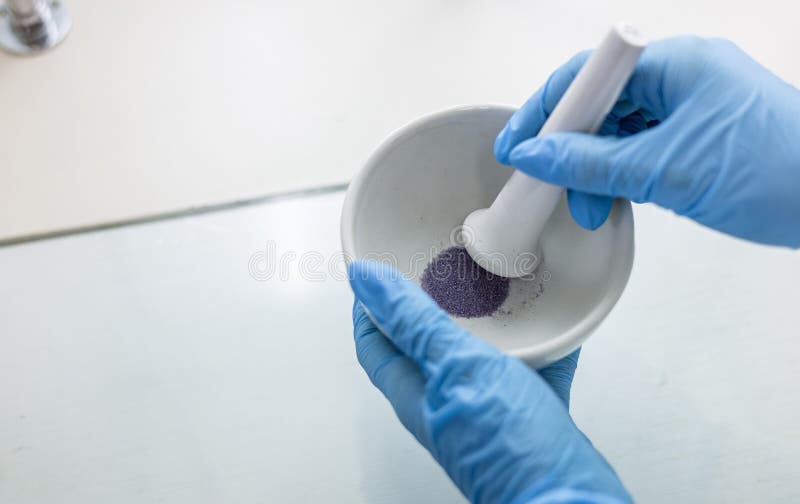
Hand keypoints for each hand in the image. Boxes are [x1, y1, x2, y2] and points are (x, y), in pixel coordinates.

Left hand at [348, 260, 630, 503]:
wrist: (568, 495)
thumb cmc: (507, 445)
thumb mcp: (454, 366)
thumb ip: (412, 322)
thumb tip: (367, 283)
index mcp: (415, 390)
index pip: (375, 341)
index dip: (370, 304)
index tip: (378, 272)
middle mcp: (446, 397)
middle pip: (426, 342)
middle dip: (430, 301)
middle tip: (440, 267)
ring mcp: (486, 404)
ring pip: (481, 350)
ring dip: (487, 319)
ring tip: (498, 286)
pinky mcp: (526, 410)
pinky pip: (530, 365)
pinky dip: (540, 342)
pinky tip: (554, 324)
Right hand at [495, 36, 799, 247]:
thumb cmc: (780, 172)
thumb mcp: (670, 169)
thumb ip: (593, 164)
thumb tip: (538, 155)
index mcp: (676, 65)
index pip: (588, 76)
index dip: (545, 110)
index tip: (517, 145)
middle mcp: (682, 78)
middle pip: (601, 104)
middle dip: (571, 148)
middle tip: (552, 186)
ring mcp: (693, 107)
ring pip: (620, 130)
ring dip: (596, 169)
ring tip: (591, 206)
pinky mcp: (701, 136)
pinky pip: (643, 146)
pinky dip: (623, 173)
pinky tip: (616, 198)